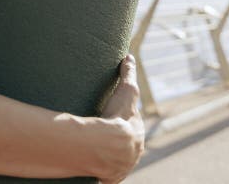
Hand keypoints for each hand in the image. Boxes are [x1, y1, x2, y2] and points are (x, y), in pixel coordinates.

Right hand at [96, 54, 145, 183]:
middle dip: (116, 141)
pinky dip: (98, 170)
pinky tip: (91, 167)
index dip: (121, 122)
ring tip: (94, 151)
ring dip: (107, 157)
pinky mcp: (107, 177)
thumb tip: (129, 56)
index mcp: (137, 136)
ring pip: (115, 161)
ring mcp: (120, 167)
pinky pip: (103, 174)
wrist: (108, 145)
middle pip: (124, 146)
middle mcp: (132, 154)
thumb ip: (128, 73)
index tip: (110, 118)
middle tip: (101, 133)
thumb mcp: (125, 91)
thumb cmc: (117, 116)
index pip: (130, 127)